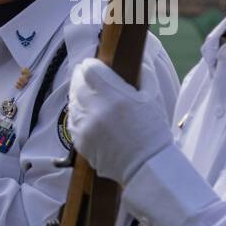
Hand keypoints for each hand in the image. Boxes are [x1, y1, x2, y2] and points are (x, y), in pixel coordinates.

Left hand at [67, 58, 171, 183]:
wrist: (146, 167)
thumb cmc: (152, 131)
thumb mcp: (153, 97)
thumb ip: (144, 74)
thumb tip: (140, 58)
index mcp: (115, 96)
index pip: (89, 70)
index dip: (90, 65)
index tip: (93, 64)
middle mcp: (95, 110)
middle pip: (76, 83)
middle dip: (81, 77)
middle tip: (86, 75)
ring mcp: (85, 127)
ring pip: (72, 102)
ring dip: (77, 95)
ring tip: (87, 94)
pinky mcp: (79, 142)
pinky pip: (72, 120)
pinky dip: (77, 114)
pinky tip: (87, 113)